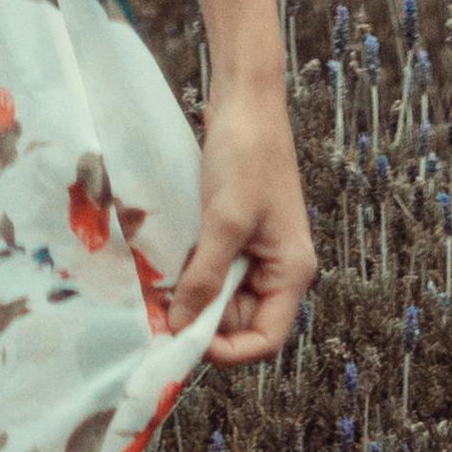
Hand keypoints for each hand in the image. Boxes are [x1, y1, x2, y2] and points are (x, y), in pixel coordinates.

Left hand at [188, 75, 314, 362]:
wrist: (246, 100)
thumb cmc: (246, 156)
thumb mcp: (224, 221)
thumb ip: (205, 277)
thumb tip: (180, 327)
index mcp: (291, 272)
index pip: (265, 338)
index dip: (228, 351)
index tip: (185, 340)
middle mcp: (278, 269)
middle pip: (240, 321)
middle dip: (202, 321)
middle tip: (160, 314)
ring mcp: (257, 251)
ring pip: (223, 297)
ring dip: (192, 296)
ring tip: (159, 289)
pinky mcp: (236, 234)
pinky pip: (215, 270)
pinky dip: (191, 273)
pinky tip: (167, 266)